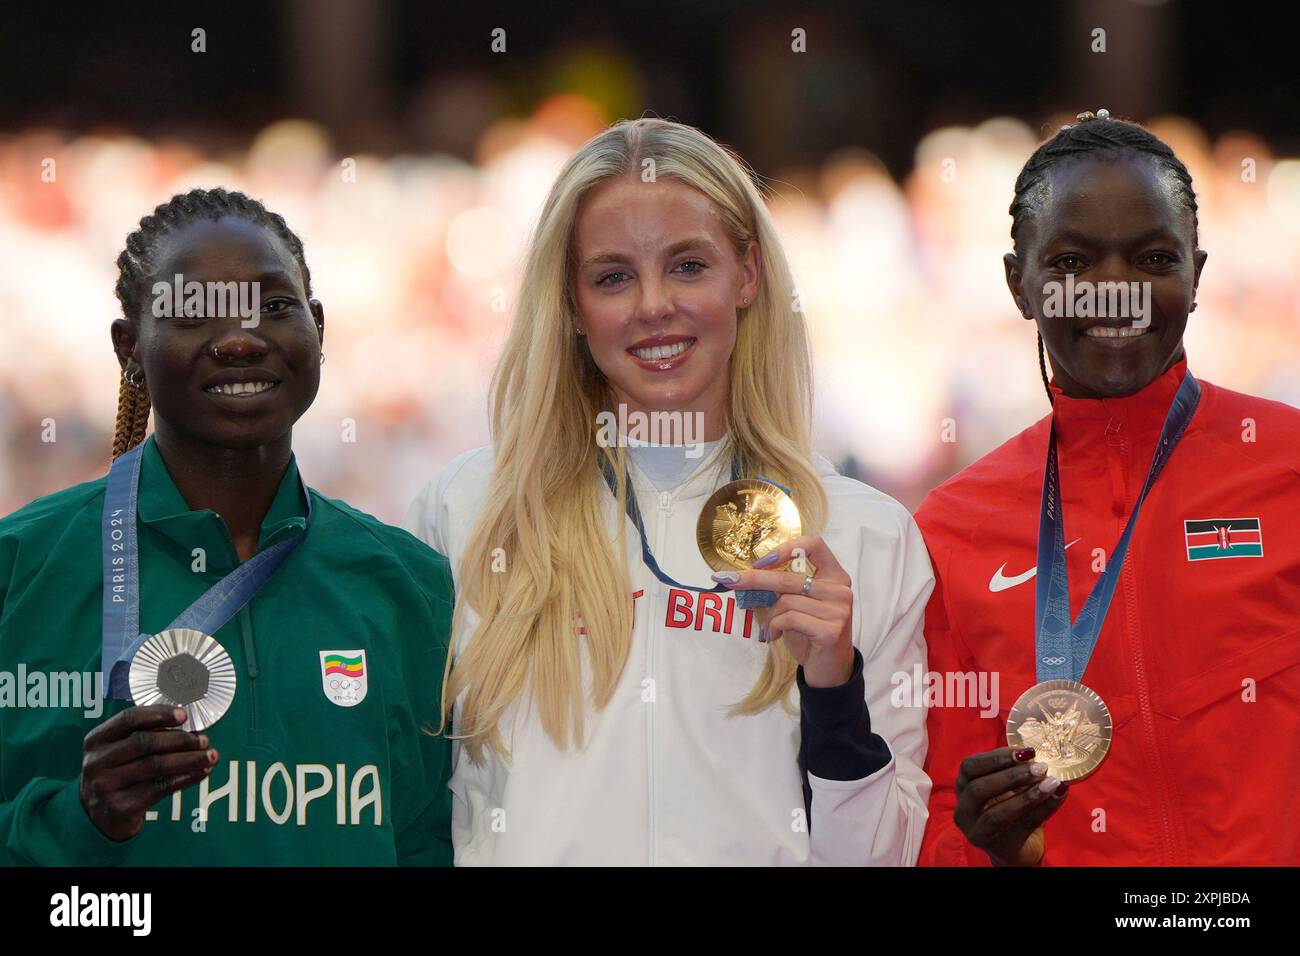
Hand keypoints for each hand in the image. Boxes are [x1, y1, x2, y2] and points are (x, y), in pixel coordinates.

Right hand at [80, 705, 216, 840]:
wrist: (101, 816)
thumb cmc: (120, 773)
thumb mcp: (121, 751)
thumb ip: (146, 735)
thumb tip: (190, 727)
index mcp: (97, 739)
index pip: (128, 719)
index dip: (159, 714)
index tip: (184, 715)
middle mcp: (96, 761)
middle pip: (144, 742)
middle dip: (180, 739)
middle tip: (204, 740)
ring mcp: (105, 785)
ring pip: (155, 766)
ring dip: (188, 759)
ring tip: (210, 756)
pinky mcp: (121, 807)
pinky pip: (160, 788)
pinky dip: (186, 778)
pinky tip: (202, 772)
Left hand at [713, 534, 853, 686]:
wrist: (828, 670)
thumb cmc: (810, 634)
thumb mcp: (797, 606)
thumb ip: (782, 589)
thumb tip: (745, 576)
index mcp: (835, 576)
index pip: (814, 545)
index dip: (786, 548)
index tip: (762, 561)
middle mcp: (840, 589)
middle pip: (789, 576)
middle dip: (754, 579)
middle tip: (729, 580)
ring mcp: (838, 609)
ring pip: (786, 600)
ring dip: (769, 615)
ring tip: (770, 628)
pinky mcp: (831, 630)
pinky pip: (789, 619)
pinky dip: (775, 627)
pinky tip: (776, 635)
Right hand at [953, 746, 1068, 865]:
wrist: (1018, 849)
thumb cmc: (1011, 810)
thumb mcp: (1007, 788)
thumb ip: (1015, 771)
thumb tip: (1036, 754)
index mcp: (962, 788)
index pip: (969, 768)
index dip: (994, 758)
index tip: (1024, 751)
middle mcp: (963, 811)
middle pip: (978, 789)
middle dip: (1010, 776)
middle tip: (1039, 767)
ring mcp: (977, 832)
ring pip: (997, 814)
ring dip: (1027, 795)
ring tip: (1051, 782)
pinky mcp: (998, 847)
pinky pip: (1022, 826)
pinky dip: (1043, 809)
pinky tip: (1058, 795)